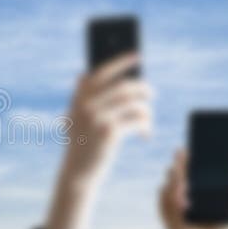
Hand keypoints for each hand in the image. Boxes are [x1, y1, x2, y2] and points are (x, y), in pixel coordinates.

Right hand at [64, 53, 153, 184]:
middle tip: (151, 93)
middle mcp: (86, 105)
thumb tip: (86, 74)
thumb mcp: (76, 118)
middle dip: (142, 88)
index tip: (137, 56)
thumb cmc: (83, 143)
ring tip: (148, 118)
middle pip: (124, 87)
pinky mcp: (109, 133)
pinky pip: (137, 120)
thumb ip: (82, 97)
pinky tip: (145, 134)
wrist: (77, 172)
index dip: (120, 62)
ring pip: (134, 103)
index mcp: (78, 99)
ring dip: (146, 110)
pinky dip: (145, 126)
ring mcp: (97, 118)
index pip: (101, 72)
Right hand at [159, 150, 227, 228]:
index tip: (206, 134)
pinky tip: (182, 196)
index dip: (200, 145)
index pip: (199, 158)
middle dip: (184, 155)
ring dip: (177, 171)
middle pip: (183, 163)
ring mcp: (174, 195)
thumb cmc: (226, 226)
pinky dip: (172, 193)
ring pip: (171, 175)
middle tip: (190, 150)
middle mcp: (186, 184)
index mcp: (203, 180)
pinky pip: (165, 193)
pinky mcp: (166, 207)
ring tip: (184, 166)